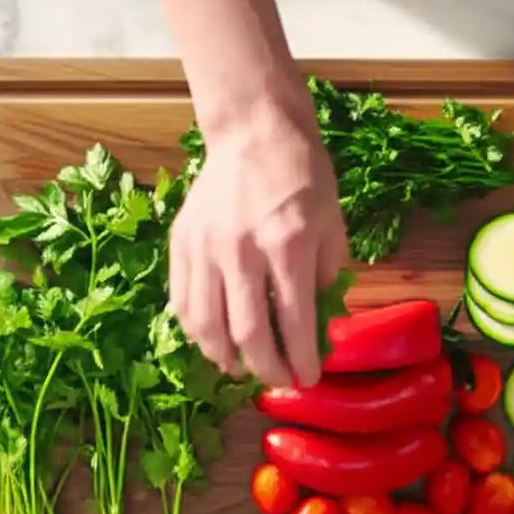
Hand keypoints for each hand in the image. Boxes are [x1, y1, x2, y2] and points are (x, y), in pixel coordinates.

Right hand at [170, 104, 347, 388]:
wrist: (254, 131)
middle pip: (246, 334)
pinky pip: (183, 302)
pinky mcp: (182, 243)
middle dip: (265, 369)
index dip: (301, 360)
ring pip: (206, 325)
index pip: (292, 322)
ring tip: (241, 368)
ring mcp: (205, 248)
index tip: (308, 379)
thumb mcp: (332, 224)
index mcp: (286, 246)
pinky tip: (214, 341)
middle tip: (278, 381)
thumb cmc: (302, 176)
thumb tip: (319, 328)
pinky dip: (197, 331)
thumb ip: (327, 278)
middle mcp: (241, 251)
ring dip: (226, 358)